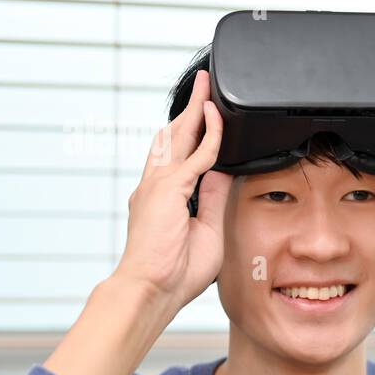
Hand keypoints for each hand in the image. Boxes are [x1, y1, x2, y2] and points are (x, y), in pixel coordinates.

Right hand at [112, 69, 231, 307]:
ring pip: (180, 136)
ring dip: (195, 109)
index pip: (177, 156)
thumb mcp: (207, 230)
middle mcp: (155, 185)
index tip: (203, 117)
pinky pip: (196, 154)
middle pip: (173, 137)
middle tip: (204, 86)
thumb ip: (212, 199)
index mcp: (162, 196)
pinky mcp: (168, 189)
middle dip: (189, 109)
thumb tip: (222, 174)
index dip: (190, 134)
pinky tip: (215, 115)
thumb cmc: (176, 271)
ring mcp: (158, 184)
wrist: (152, 289)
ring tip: (207, 87)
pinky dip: (208, 133)